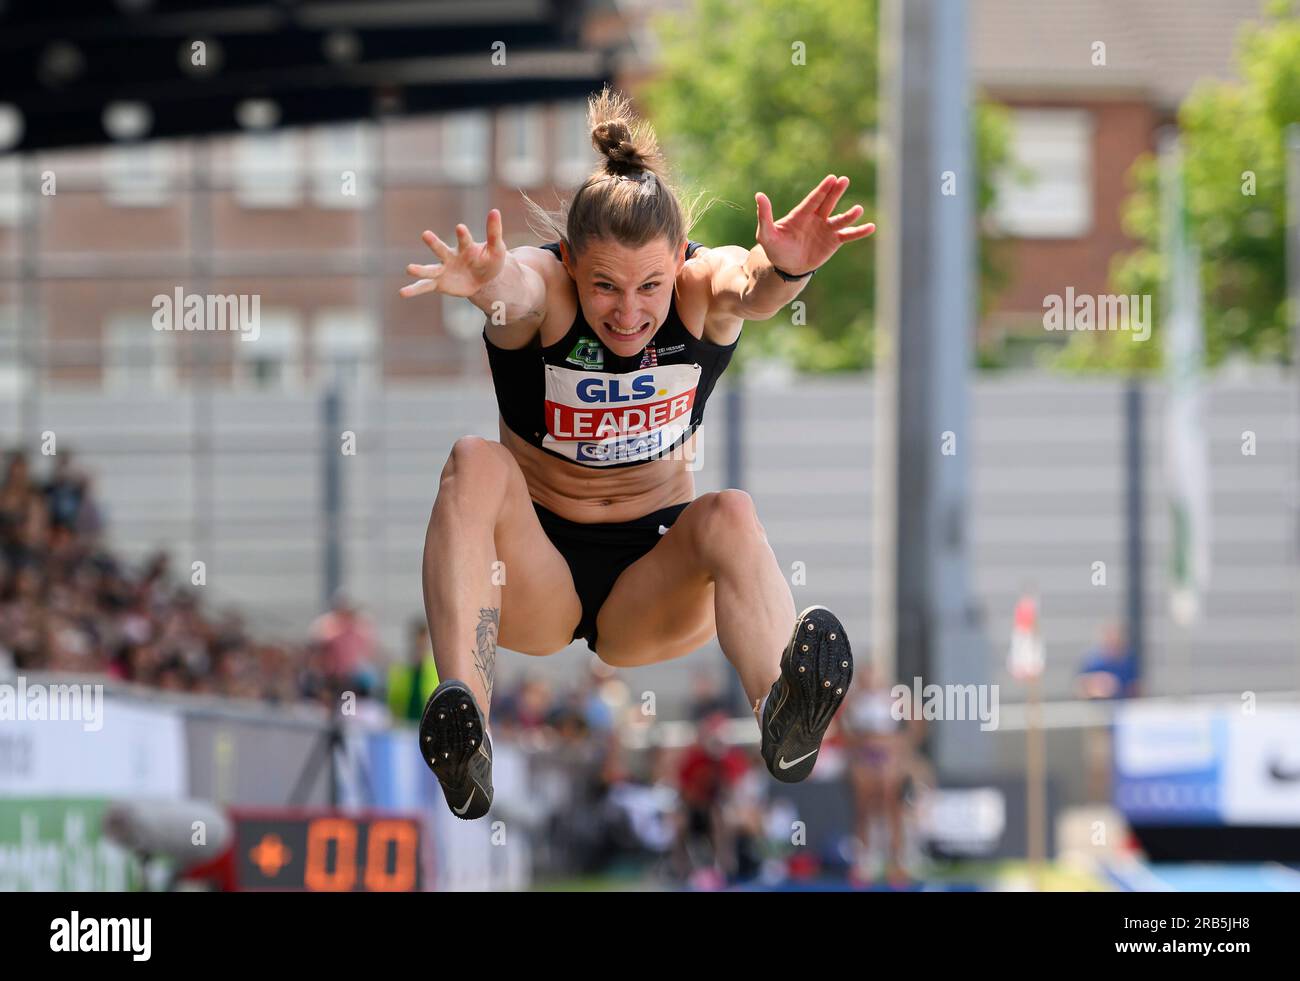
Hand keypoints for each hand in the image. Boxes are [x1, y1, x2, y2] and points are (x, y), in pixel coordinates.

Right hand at [399, 208, 506, 298]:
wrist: (483, 281)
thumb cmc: (489, 261)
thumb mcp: (496, 249)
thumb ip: (494, 232)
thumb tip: (494, 210)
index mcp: (465, 247)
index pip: (464, 240)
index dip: (462, 235)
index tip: (460, 228)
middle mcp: (450, 256)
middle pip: (441, 249)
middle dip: (434, 243)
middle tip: (425, 234)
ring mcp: (443, 269)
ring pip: (429, 269)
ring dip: (419, 270)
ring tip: (408, 269)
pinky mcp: (439, 283)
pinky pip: (425, 286)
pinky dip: (414, 290)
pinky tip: (402, 293)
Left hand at [754, 175, 874, 274]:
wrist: (787, 266)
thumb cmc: (775, 249)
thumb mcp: (766, 234)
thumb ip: (764, 215)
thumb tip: (759, 195)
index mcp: (801, 214)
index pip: (814, 199)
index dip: (822, 190)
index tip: (831, 178)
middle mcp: (816, 218)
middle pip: (828, 202)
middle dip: (836, 192)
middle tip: (844, 180)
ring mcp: (826, 229)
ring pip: (840, 219)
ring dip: (849, 215)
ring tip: (858, 209)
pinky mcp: (834, 241)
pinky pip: (848, 235)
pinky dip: (859, 231)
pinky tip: (871, 227)